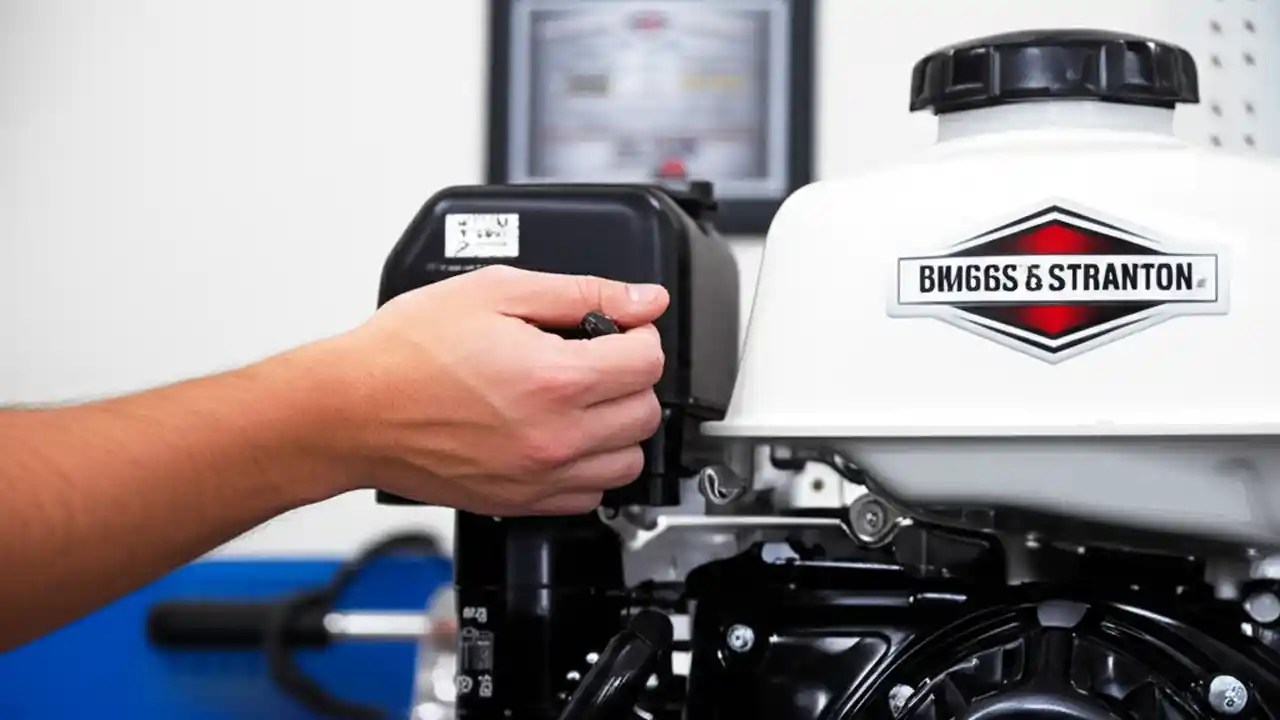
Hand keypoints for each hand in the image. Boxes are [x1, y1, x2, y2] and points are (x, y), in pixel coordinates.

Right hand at [331, 265, 668, 514]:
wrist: (352, 410)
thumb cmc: (407, 351)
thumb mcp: (496, 291)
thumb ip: (581, 292)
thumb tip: (643, 298)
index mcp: (556, 378)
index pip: (649, 361)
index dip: (638, 334)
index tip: (619, 329)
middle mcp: (556, 436)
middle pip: (646, 412)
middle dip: (630, 379)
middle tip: (596, 360)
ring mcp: (540, 477)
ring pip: (628, 461)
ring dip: (617, 427)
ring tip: (581, 399)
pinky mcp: (522, 503)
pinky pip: (591, 495)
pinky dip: (589, 467)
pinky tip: (561, 435)